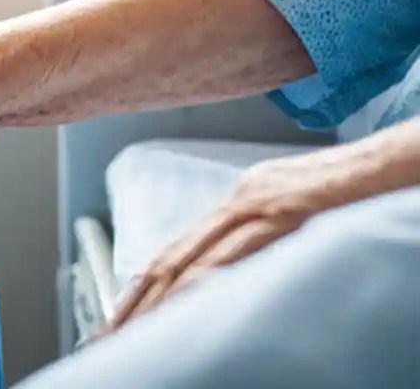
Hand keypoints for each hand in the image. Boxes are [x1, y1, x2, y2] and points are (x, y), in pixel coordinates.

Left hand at [105, 137, 404, 332]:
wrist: (404, 159)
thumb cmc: (365, 192)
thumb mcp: (304, 221)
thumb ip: (268, 245)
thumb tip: (240, 284)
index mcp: (244, 199)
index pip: (179, 251)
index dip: (143, 288)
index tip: (120, 319)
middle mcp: (243, 198)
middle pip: (172, 256)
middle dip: (135, 301)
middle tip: (107, 338)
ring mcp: (262, 202)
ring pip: (193, 258)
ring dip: (158, 301)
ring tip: (133, 335)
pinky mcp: (289, 210)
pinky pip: (237, 252)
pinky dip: (204, 281)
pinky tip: (183, 307)